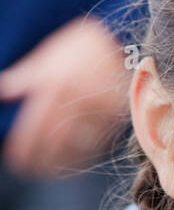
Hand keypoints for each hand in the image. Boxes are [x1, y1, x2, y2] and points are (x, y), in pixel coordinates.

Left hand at [0, 16, 129, 175]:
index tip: (14, 160)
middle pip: (54, 140)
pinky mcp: (117, 114)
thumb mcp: (50, 55)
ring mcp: (99, 108)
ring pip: (77, 145)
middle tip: (30, 170)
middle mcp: (76, 98)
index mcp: (55, 83)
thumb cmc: (81, 47)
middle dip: (40, 160)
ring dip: (61, 162)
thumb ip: (24, 75)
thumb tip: (1, 90)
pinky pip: (98, 141)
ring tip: (48, 170)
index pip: (34, 124)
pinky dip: (84, 154)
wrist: (126, 38)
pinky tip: (72, 160)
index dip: (23, 146)